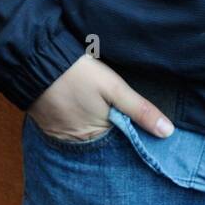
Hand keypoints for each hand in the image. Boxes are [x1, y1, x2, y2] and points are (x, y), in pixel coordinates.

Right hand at [26, 53, 175, 141]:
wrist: (36, 61)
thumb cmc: (78, 74)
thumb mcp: (114, 88)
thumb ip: (140, 110)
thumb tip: (168, 133)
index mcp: (95, 137)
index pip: (120, 143)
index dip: (131, 134)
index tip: (143, 129)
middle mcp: (76, 143)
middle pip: (102, 140)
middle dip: (113, 131)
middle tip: (117, 113)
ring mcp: (60, 135)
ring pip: (85, 134)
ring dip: (93, 126)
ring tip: (98, 109)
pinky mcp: (48, 125)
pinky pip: (69, 128)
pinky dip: (77, 120)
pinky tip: (82, 107)